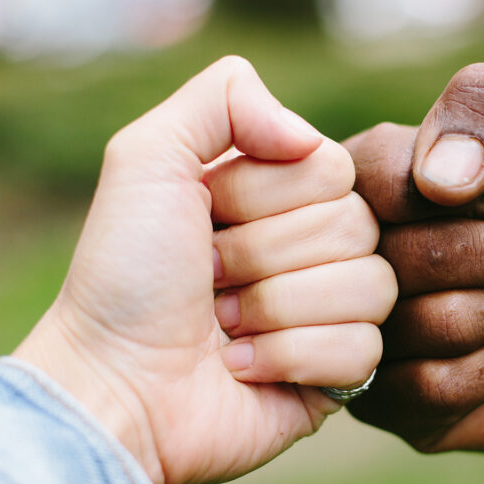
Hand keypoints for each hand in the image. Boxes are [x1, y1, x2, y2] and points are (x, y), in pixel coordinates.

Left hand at [14, 57, 395, 483]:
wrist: (113, 386)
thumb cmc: (125, 277)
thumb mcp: (147, 158)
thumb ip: (224, 97)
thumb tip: (309, 137)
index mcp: (278, 195)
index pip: (332, 168)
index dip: (264, 196)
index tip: (204, 221)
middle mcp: (312, 249)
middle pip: (355, 227)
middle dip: (264, 257)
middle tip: (210, 281)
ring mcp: (331, 312)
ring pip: (371, 286)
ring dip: (276, 308)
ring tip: (224, 328)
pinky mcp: (340, 375)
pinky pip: (365, 349)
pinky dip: (292, 358)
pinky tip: (244, 370)